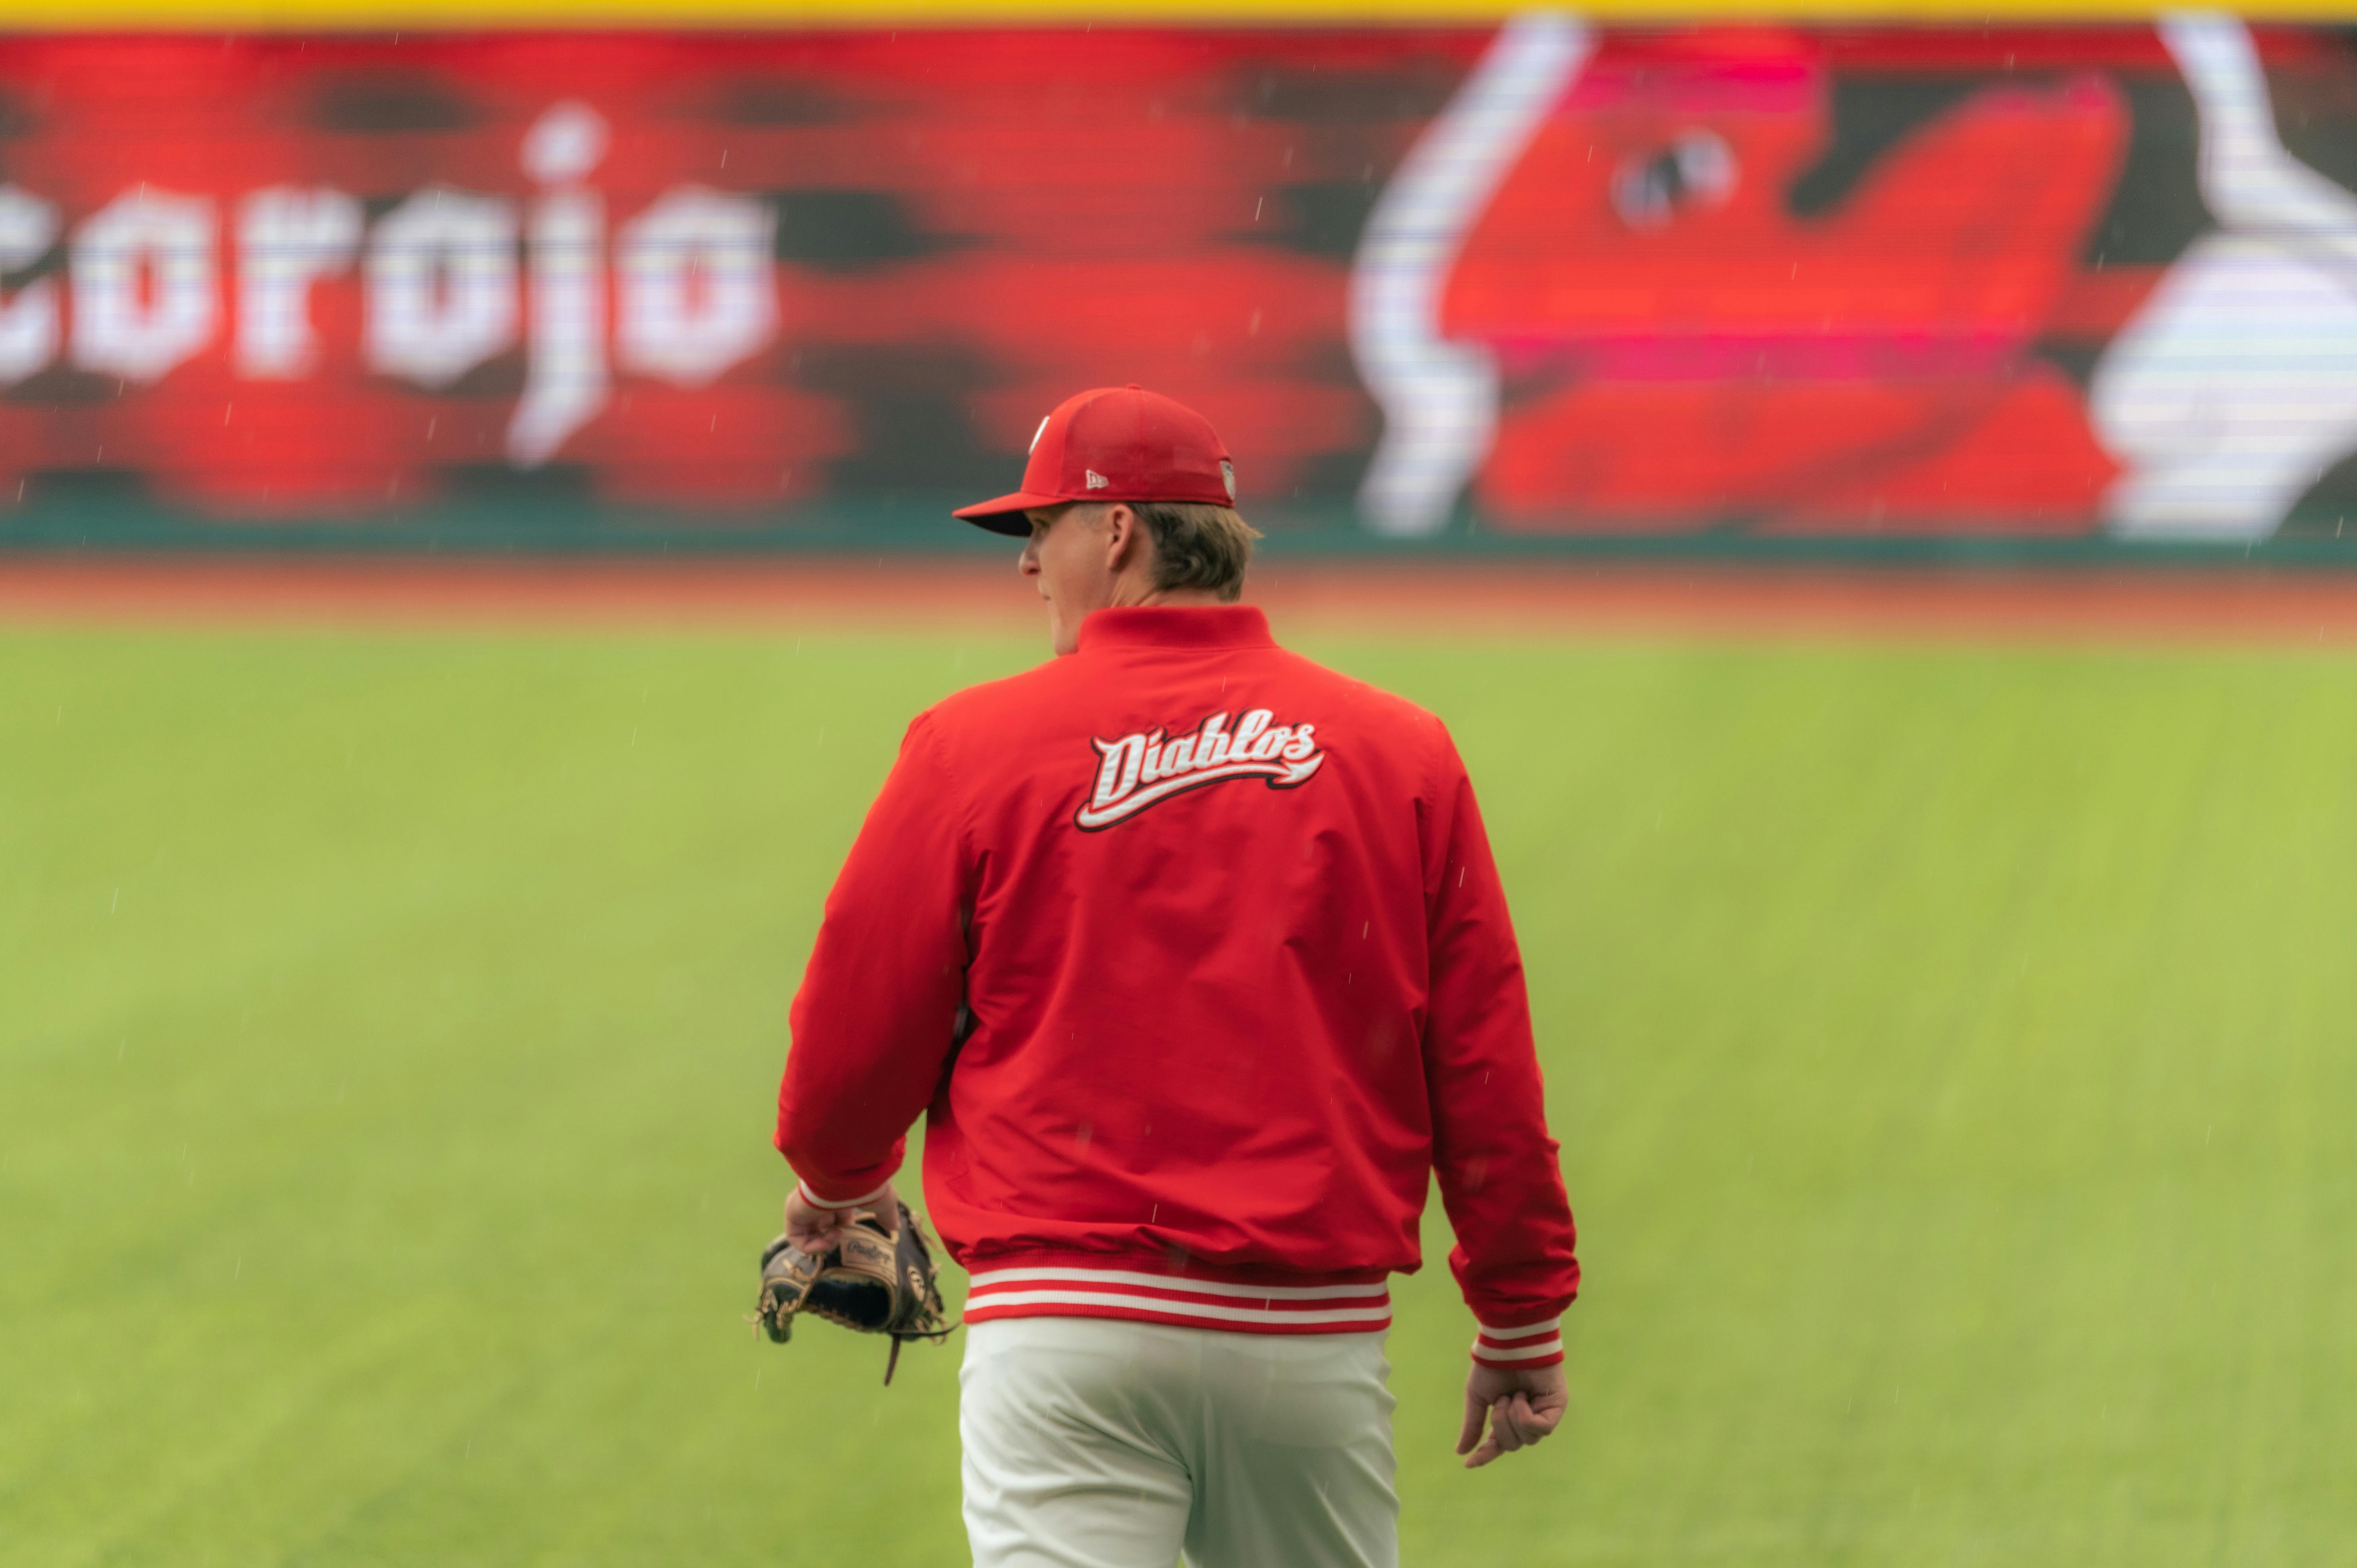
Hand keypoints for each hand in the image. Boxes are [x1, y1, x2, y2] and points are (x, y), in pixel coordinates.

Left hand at [784, 1181, 898, 1255]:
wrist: (847, 1175)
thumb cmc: (866, 1184)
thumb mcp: (883, 1200)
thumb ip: (887, 1215)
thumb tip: (895, 1227)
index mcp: (836, 1191)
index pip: (835, 1210)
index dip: (845, 1223)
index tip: (853, 1226)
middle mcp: (817, 1197)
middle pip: (821, 1222)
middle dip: (834, 1232)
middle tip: (843, 1232)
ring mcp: (803, 1206)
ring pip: (808, 1232)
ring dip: (824, 1241)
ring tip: (836, 1235)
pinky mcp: (793, 1214)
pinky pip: (796, 1238)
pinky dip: (812, 1246)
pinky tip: (828, 1239)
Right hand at [1457, 1361, 1566, 1468]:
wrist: (1510, 1343)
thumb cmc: (1493, 1365)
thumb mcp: (1477, 1397)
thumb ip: (1473, 1425)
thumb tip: (1461, 1452)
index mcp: (1506, 1417)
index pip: (1497, 1445)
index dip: (1484, 1455)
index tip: (1468, 1463)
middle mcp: (1525, 1419)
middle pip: (1512, 1444)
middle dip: (1501, 1426)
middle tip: (1500, 1400)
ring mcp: (1542, 1414)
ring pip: (1527, 1439)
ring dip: (1512, 1418)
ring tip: (1513, 1395)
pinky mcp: (1555, 1408)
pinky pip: (1541, 1428)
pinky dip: (1526, 1416)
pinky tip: (1523, 1397)